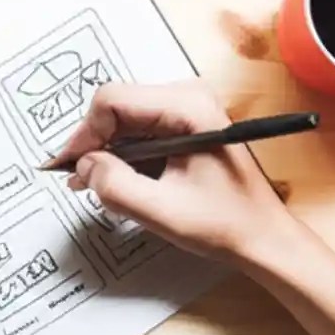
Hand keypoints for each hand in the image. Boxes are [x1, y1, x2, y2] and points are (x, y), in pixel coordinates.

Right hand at [51, 81, 304, 262]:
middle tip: (78, 179)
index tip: (71, 167)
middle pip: (115, 106)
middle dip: (93, 143)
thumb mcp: (161, 211)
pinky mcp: (184, 124)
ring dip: (105, 151)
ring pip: (123, 119)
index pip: (112, 101)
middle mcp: (187, 97)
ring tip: (96, 184)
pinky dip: (122, 154)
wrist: (263, 237)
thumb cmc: (224, 224)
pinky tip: (118, 181)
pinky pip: (137, 130)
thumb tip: (83, 165)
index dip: (84, 134)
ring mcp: (186, 109)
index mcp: (187, 108)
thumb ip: (114, 186)